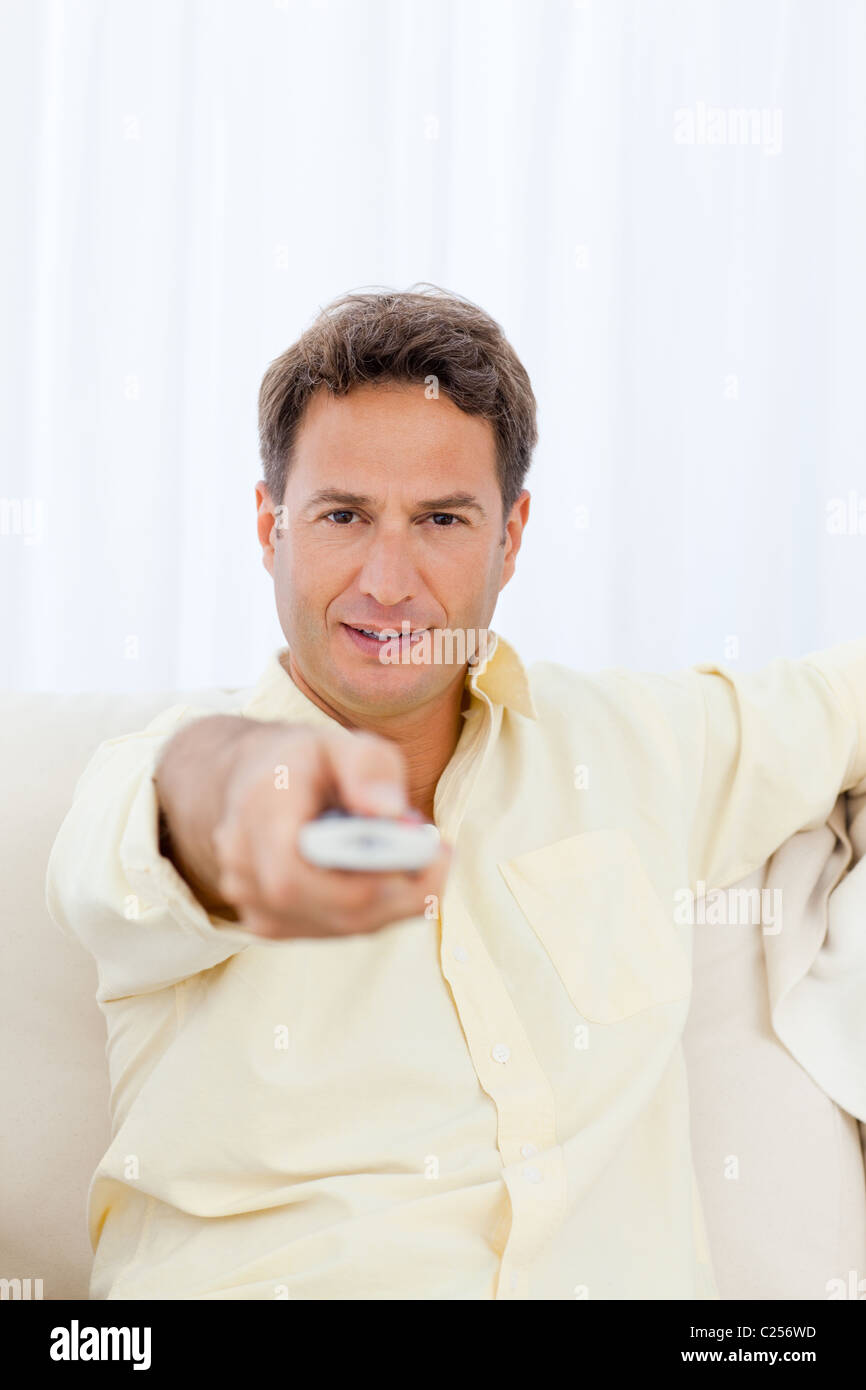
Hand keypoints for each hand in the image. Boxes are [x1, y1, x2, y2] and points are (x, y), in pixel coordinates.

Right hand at [211, 722, 452, 938]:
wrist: (254, 784)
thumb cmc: (307, 762)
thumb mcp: (341, 742)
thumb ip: (369, 769)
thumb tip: (391, 814)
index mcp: (258, 807)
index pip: (298, 871)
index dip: (367, 878)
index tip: (431, 853)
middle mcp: (242, 860)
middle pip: (329, 907)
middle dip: (400, 892)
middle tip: (443, 861)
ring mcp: (251, 898)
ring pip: (339, 924)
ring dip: (393, 901)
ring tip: (421, 861)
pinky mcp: (269, 922)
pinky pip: (334, 928)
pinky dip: (373, 909)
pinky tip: (388, 877)